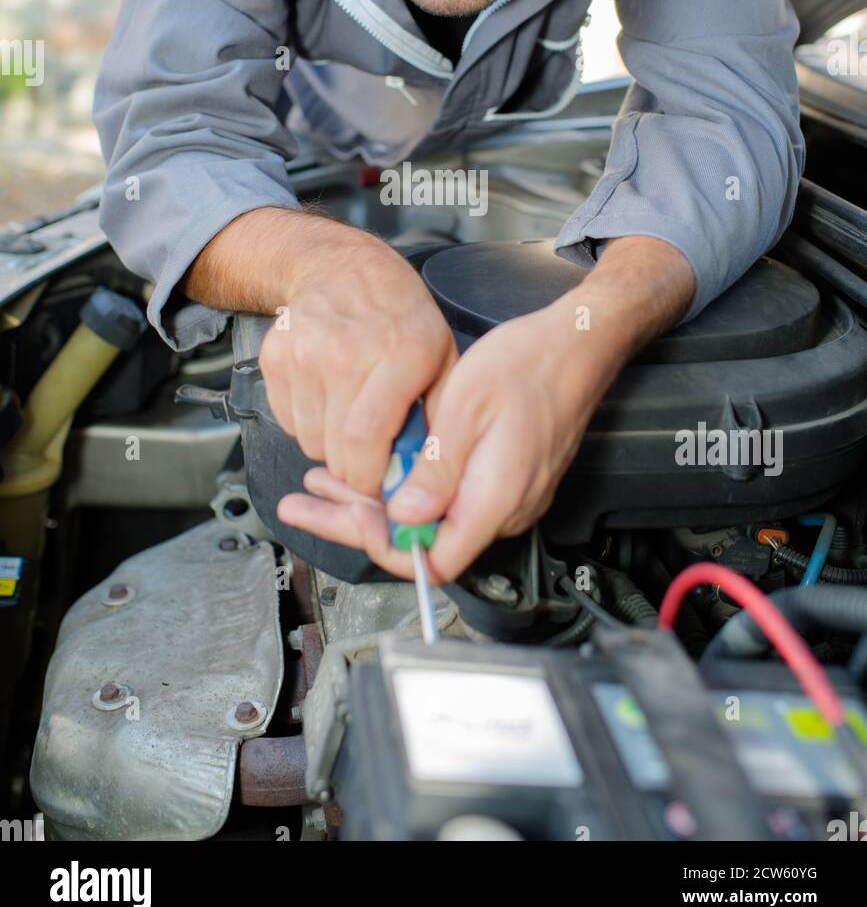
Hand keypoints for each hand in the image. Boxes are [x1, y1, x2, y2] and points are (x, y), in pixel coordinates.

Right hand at [260, 226, 457, 497]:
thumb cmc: (400, 315)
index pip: (364, 439)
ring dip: (329, 445)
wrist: (342, 266)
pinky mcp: (275, 357)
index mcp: (398, 354)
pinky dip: (307, 423)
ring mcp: (304, 353)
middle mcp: (345, 351)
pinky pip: (287, 420)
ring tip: (350, 415)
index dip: (367, 477)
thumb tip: (425, 478)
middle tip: (368, 457)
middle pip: (333, 448)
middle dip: (352, 469)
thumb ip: (439, 419)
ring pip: (308, 439)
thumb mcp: (443, 358)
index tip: (377, 485)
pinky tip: (328, 395)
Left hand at [275, 234, 695, 583]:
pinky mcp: (504, 481)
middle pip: (423, 543)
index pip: (433, 560)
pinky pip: (450, 500)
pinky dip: (405, 488)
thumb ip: (435, 469)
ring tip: (322, 482)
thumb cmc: (528, 363)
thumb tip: (401, 518)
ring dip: (375, 503)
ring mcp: (507, 498)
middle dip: (357, 524)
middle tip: (304, 504)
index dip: (383, 545)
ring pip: (431, 520)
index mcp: (496, 497)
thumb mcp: (466, 407)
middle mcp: (505, 509)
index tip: (344, 514)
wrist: (578, 345)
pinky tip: (372, 468)